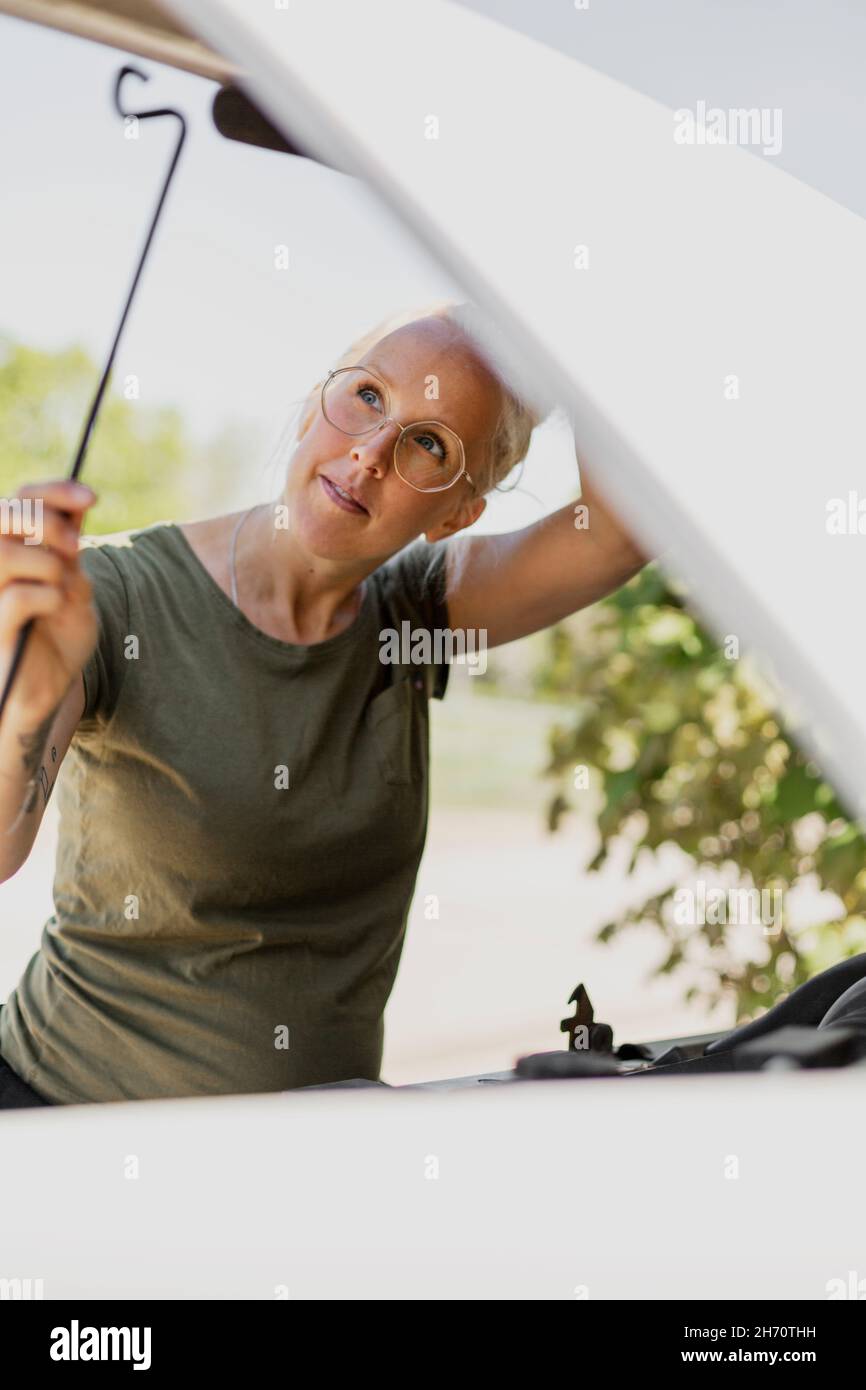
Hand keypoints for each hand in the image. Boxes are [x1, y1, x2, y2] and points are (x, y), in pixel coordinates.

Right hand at [0, 479, 98, 723]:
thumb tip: (76, 509)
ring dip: (48, 565)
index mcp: (11, 549)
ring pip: (6, 553)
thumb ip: (70, 553)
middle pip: (3, 514)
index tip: (92, 498)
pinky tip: (54, 611)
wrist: (47, 692)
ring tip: (61, 590)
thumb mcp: (75, 589)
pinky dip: (48, 598)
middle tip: (76, 545)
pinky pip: (18, 597)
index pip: (20, 500)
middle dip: (47, 521)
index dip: (54, 492)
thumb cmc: (59, 640)